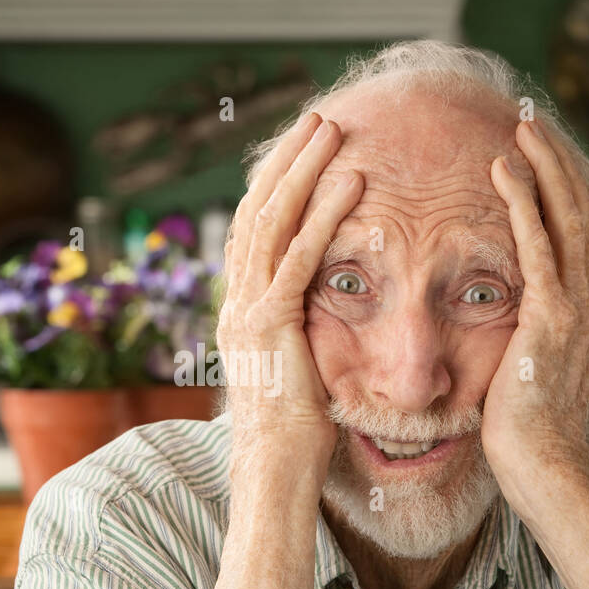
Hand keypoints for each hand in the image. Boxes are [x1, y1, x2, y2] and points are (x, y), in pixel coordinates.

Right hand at [216, 112, 364, 470]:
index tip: (302, 148)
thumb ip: (296, 333)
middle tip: (317, 117)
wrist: (273, 471)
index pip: (253, 229)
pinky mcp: (269, 325)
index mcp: (240, 309)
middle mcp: (235, 301)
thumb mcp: (292, 369)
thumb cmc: (292, 432)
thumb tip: (318, 314)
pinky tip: (352, 184)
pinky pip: (298, 259)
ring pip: (271, 221)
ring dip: (303, 170)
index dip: (275, 183)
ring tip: (332, 129)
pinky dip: (324, 216)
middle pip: (256, 210)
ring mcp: (247, 310)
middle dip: (286, 159)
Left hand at [482, 120, 588, 517]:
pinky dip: (523, 205)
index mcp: (587, 313)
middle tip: (533, 122)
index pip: (582, 234)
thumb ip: (528, 338)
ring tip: (521, 127)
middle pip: (582, 213)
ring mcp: (577, 311)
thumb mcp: (531, 372)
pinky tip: (505, 171)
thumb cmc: (527, 433)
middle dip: (560, 164)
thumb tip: (505, 323)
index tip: (544, 155)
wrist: (544, 473)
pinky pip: (538, 249)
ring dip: (544, 168)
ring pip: (566, 220)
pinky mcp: (551, 322)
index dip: (566, 189)